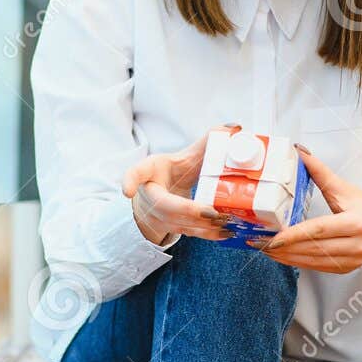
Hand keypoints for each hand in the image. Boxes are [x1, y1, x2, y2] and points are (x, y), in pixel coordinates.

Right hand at [122, 129, 233, 243]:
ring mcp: (159, 216)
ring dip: (203, 225)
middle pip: (165, 207)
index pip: (135, 174)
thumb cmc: (171, 172)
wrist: (158, 196)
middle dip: (189, 211)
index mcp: (148, 173)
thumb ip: (207, 142)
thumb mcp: (181, 155)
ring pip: (179, 224)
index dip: (130, 182)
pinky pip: (190, 233)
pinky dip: (209, 234)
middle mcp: (149, 197)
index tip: (127, 191)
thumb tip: (235, 127)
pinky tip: (227, 233)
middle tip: (212, 211)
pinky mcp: (172, 228)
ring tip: (225, 220)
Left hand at [250, 147, 361, 272]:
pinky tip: (283, 256)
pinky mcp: (346, 269)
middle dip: (284, 247)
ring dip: (287, 257)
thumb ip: (321, 172)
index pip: (319, 230)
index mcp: (356, 223)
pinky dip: (298, 262)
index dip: (294, 235)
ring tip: (267, 250)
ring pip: (313, 261)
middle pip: (313, 248)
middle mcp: (356, 244)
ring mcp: (352, 260)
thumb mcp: (344, 188)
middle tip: (260, 242)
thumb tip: (300, 152)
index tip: (273, 237)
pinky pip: (317, 267)